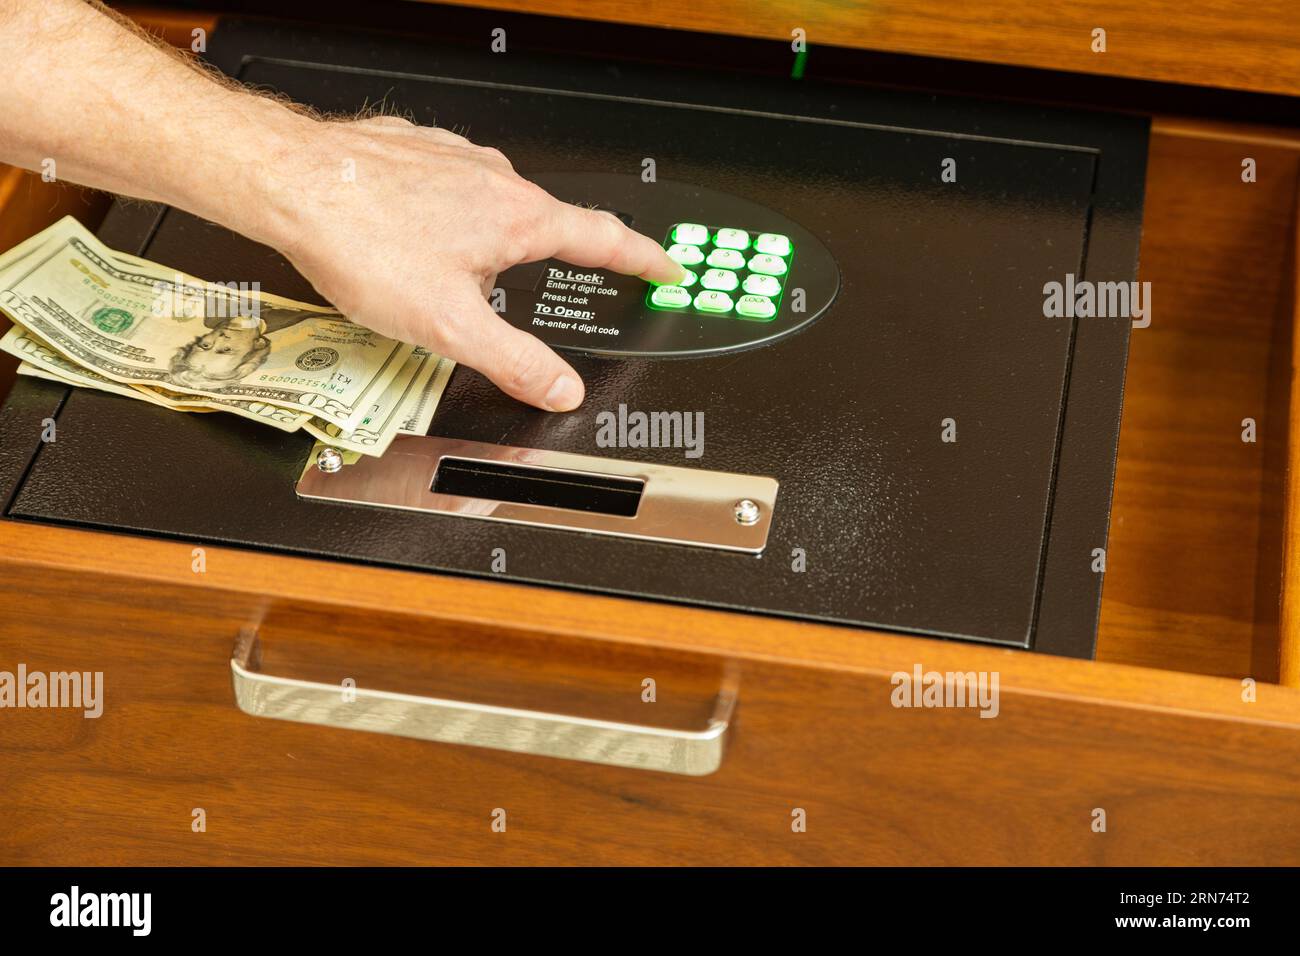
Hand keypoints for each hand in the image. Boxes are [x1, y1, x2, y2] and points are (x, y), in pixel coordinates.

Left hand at [255, 115, 683, 410]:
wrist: (289, 181)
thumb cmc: (362, 240)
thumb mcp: (449, 326)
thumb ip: (514, 361)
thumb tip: (561, 389)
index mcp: (519, 218)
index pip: (605, 239)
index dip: (645, 258)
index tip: (668, 267)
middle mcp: (494, 179)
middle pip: (545, 225)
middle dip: (543, 262)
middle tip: (527, 293)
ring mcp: (455, 159)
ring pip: (493, 206)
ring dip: (487, 241)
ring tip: (446, 278)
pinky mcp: (417, 151)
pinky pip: (449, 187)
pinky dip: (445, 216)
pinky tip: (412, 241)